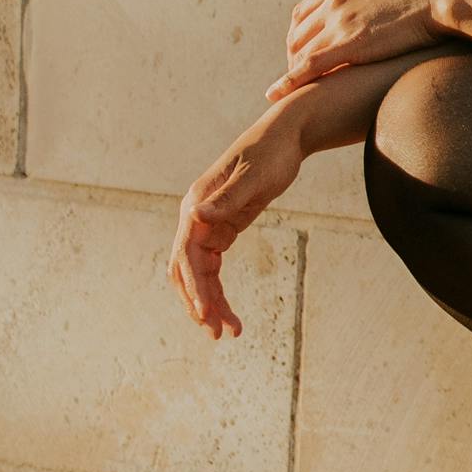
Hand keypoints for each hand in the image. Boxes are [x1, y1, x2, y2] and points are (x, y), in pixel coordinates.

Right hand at [166, 105, 305, 339]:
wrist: (285, 136)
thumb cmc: (271, 153)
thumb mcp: (254, 177)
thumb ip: (226, 199)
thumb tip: (195, 214)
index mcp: (196, 204)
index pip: (186, 254)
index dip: (194, 287)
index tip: (205, 315)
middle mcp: (195, 216)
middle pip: (187, 270)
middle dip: (200, 303)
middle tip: (218, 334)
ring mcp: (207, 224)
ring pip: (200, 274)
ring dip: (210, 303)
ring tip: (229, 332)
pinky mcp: (223, 229)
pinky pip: (213, 268)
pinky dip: (218, 290)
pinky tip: (229, 311)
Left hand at [270, 0, 457, 98]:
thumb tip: (389, 9)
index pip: (304, 12)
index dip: (299, 35)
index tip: (303, 52)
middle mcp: (333, 0)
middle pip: (297, 32)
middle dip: (292, 56)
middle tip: (296, 77)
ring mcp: (339, 20)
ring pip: (299, 50)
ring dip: (291, 72)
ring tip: (295, 92)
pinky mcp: (350, 43)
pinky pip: (309, 65)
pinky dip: (289, 81)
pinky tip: (277, 95)